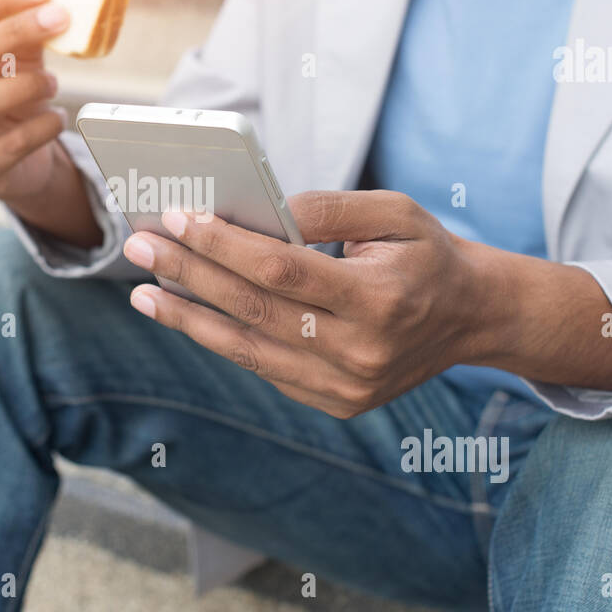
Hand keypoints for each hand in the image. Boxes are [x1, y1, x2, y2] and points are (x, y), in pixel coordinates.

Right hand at [0, 0, 69, 203]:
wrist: (15, 160)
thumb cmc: (8, 93)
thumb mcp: (12, 56)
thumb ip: (22, 27)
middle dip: (13, 32)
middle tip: (59, 19)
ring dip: (25, 85)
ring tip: (54, 83)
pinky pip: (11, 144)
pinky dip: (43, 126)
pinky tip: (58, 117)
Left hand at [120, 191, 493, 417]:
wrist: (473, 318)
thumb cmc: (427, 255)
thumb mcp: (396, 212)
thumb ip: (328, 208)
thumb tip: (257, 211)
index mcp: (380, 298)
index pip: (282, 270)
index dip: (223, 244)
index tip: (177, 217)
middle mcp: (361, 351)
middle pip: (253, 309)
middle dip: (188, 274)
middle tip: (138, 247)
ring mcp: (346, 386)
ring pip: (248, 351)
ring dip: (188, 318)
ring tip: (143, 292)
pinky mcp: (335, 403)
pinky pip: (265, 369)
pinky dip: (223, 340)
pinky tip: (188, 314)